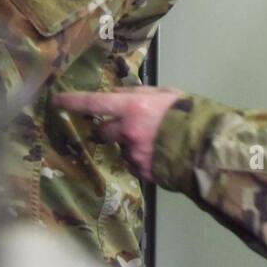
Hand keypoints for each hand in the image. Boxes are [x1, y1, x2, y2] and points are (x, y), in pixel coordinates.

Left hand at [53, 86, 181, 180]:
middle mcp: (128, 132)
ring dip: (130, 145)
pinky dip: (142, 159)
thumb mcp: (166, 94)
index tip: (56, 100)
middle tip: (126, 126)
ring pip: (121, 148)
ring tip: (156, 141)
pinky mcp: (142, 172)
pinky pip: (134, 164)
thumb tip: (120, 95)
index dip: (72, 101)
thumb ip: (140, 94)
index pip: (93, 103)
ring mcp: (134, 155)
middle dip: (108, 129)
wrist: (210, 148)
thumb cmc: (191, 115)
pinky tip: (160, 154)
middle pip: (102, 132)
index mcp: (133, 108)